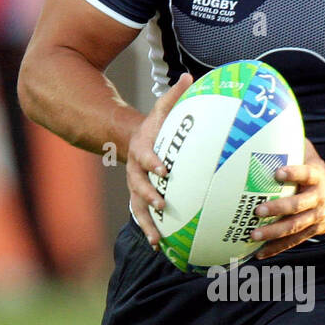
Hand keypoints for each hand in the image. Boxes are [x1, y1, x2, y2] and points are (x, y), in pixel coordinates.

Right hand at [126, 72, 193, 245]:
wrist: (134, 141)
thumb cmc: (156, 127)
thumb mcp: (162, 110)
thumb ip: (175, 96)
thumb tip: (190, 76)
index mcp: (142, 151)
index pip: (146, 157)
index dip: (153, 162)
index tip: (164, 168)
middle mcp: (135, 172)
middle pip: (139, 186)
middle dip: (150, 196)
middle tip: (162, 204)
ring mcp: (136, 188)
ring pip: (138, 208)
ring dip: (147, 224)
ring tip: (157, 239)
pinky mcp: (140, 200)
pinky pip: (144, 218)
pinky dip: (151, 232)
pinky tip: (161, 247)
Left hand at [250, 138, 324, 256]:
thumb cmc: (318, 172)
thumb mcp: (313, 156)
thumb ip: (295, 144)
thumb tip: (270, 123)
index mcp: (317, 177)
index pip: (306, 174)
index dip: (293, 173)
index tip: (277, 172)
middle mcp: (318, 199)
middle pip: (298, 206)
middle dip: (278, 209)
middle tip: (257, 210)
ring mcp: (315, 218)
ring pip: (294, 227)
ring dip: (273, 232)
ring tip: (253, 234)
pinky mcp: (311, 232)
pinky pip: (292, 242)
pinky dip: (275, 248)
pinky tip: (258, 254)